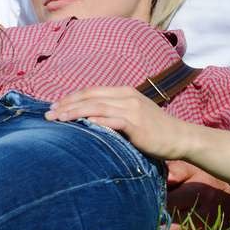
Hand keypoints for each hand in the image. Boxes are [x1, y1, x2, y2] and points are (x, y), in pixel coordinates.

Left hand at [46, 86, 198, 160]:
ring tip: (58, 119)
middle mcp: (126, 96)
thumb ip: (114, 113)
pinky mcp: (135, 123)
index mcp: (124, 92)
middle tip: (48, 113)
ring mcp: (131, 109)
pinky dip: (95, 121)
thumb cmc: (155, 130)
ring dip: (74, 112)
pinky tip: (81, 124)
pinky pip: (111, 120)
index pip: (91, 91)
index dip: (71, 98)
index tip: (54, 106)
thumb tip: (89, 119)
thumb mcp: (133, 115)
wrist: (181, 137)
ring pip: (95, 107)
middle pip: (89, 97)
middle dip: (66, 104)